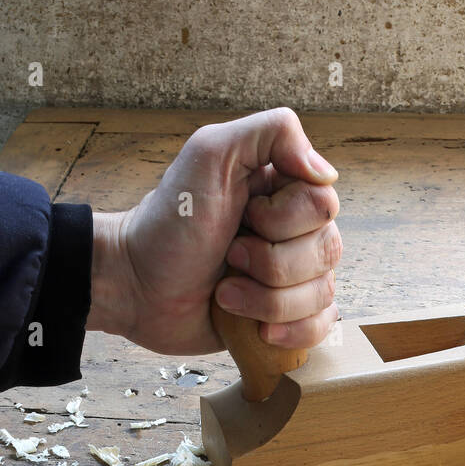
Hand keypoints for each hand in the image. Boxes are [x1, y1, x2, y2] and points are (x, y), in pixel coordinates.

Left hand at [86, 107, 340, 355]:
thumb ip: (273, 133)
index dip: (283, 220)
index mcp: (285, 189)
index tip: (242, 216)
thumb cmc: (168, 222)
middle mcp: (296, 232)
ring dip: (267, 302)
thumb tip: (327, 173)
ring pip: (322, 295)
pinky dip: (290, 333)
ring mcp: (293, 278)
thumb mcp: (210, 153)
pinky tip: (257, 329)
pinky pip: (320, 329)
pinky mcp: (285, 319)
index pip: (324, 205)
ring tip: (226, 293)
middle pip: (327, 252)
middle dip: (270, 264)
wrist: (137, 286)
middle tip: (228, 256)